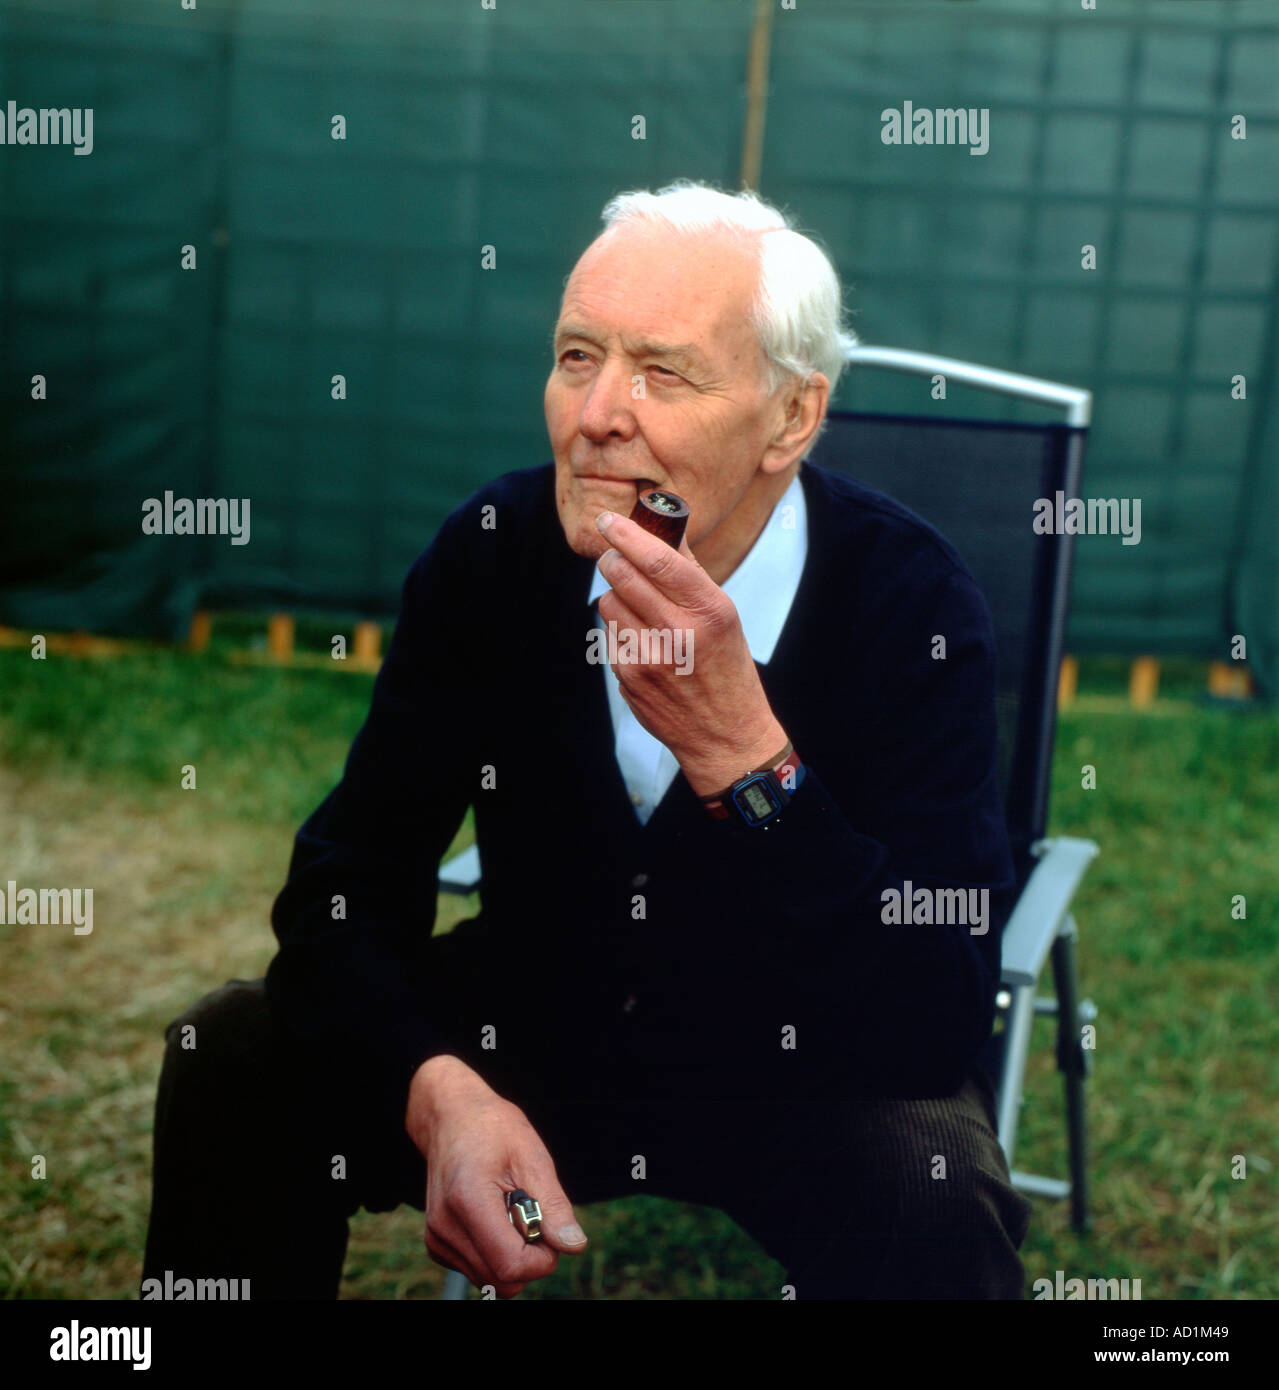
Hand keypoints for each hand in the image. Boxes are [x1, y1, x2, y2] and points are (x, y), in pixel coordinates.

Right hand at [405, 1055, 588, 1297]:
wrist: (451, 1118)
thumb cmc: (493, 1129)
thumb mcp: (531, 1155)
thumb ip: (553, 1205)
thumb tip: (574, 1246)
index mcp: (467, 1200)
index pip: (510, 1265)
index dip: (542, 1258)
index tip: (551, 1228)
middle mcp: (444, 1227)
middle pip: (503, 1280)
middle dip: (530, 1258)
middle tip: (534, 1216)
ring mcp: (436, 1239)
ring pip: (491, 1280)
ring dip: (513, 1255)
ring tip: (511, 1211)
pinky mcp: (437, 1245)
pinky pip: (479, 1269)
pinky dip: (496, 1252)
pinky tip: (495, 1216)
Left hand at [594, 509, 787, 795]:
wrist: (724, 732)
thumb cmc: (726, 666)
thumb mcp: (723, 614)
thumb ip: (690, 570)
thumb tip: (666, 524)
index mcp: (709, 610)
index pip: (658, 560)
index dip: (626, 533)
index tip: (608, 519)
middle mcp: (679, 632)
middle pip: (622, 575)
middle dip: (614, 559)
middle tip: (616, 556)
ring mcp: (650, 657)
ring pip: (608, 603)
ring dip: (617, 598)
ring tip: (640, 611)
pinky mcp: (628, 676)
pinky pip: (609, 635)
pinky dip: (620, 631)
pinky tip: (642, 644)